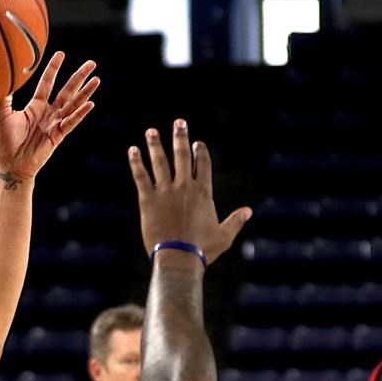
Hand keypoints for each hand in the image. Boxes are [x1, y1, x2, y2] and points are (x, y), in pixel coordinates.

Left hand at [0, 52, 98, 185]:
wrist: (11, 165)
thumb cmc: (5, 142)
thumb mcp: (3, 115)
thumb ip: (4, 97)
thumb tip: (2, 78)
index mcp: (36, 106)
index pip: (47, 83)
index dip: (54, 69)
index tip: (61, 54)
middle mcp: (48, 113)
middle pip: (67, 91)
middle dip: (79, 77)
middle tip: (91, 63)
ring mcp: (55, 124)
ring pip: (73, 105)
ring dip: (85, 92)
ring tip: (96, 79)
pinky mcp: (58, 136)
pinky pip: (71, 122)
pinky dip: (80, 113)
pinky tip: (90, 104)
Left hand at [126, 119, 251, 262]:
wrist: (178, 258)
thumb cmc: (203, 250)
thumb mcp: (225, 235)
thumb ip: (236, 220)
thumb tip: (249, 211)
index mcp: (203, 193)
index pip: (203, 164)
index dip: (201, 152)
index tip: (198, 143)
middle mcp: (184, 187)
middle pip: (183, 156)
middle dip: (181, 138)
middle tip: (179, 122)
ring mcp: (165, 191)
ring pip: (160, 162)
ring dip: (155, 145)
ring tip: (151, 131)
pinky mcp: (148, 199)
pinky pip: (141, 176)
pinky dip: (136, 162)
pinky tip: (132, 150)